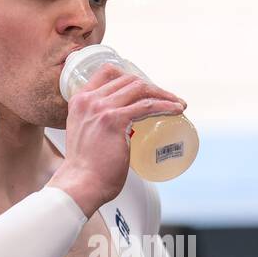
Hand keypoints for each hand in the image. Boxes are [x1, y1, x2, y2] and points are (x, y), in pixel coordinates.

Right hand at [50, 64, 185, 216]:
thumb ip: (97, 126)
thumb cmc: (86, 169)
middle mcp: (89, 100)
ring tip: (177, 104)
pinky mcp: (115, 120)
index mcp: (80, 101)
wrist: (80, 184)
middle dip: (152, 86)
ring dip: (163, 94)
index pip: (108, 72)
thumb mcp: (85, 135)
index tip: (145, 87)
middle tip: (166, 99)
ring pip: (139, 88)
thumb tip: (120, 131)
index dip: (130, 75)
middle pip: (128, 79)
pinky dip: (165, 105)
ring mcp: (102, 108)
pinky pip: (147, 105)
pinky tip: (176, 109)